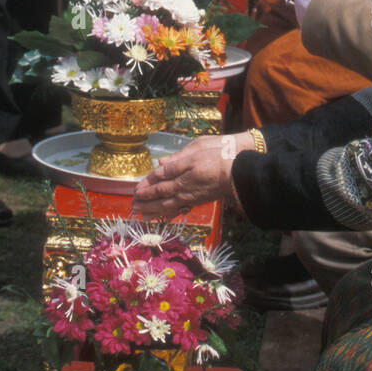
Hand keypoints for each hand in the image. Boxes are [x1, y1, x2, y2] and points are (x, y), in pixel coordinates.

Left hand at [133, 133, 247, 216]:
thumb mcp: (195, 153)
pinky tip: (165, 217)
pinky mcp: (199, 201)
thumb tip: (158, 165)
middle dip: (146, 203)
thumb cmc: (217, 158)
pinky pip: (180, 210)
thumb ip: (175, 162)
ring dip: (154, 211)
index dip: (146, 188)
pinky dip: (170, 214)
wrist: (239, 172)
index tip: (134, 191)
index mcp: (181, 179)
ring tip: (142, 215)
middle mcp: (184, 192)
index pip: (158, 185)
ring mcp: (191, 198)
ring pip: (168, 207)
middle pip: (160, 199)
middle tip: (133, 207)